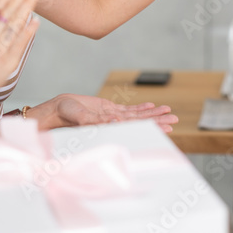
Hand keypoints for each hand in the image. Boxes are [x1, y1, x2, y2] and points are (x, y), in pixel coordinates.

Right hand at [32, 94, 177, 132]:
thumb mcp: (80, 117)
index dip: (150, 126)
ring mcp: (112, 116)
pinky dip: (140, 107)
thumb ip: (95, 121)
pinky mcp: (108, 109)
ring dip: (153, 113)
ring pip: (137, 115)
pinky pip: (127, 109)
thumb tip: (115, 122)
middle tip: (175, 120)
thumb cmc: (65, 116)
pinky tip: (151, 105)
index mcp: (109, 126)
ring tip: (169, 112)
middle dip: (158, 120)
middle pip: (141, 121)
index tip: (164, 127)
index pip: (134, 126)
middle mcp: (114, 122)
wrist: (57, 110)